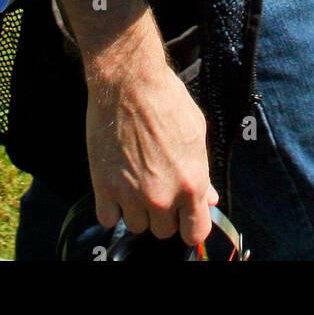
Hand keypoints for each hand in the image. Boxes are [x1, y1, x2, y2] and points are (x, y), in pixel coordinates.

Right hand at [86, 60, 218, 244]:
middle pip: (164, 232)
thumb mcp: (196, 132)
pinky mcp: (104, 187)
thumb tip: (209, 198)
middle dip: (163, 214)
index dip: (190, 225)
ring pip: (136, 226)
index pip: (195, 232)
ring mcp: (131, 195)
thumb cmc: (166, 100)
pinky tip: (116, 186)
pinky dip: (111, 207)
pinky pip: (108, 219)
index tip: (185, 216)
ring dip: (136, 210)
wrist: (129, 82)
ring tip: (136, 182)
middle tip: (158, 187)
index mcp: (191, 183)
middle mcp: (162, 196)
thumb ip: (202, 172)